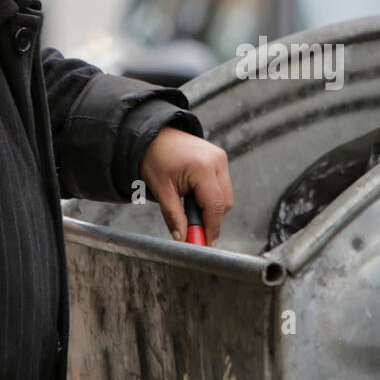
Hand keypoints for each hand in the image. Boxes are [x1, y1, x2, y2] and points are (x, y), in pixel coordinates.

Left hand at [139, 126, 232, 244]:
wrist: (154, 135)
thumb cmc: (155, 158)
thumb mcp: (161, 190)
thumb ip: (174, 216)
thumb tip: (183, 239)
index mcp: (202, 168)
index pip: (214, 206)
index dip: (211, 228)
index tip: (204, 244)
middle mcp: (217, 161)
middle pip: (224, 203)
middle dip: (211, 220)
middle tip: (195, 232)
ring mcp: (220, 158)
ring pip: (225, 196)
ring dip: (212, 209)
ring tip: (190, 210)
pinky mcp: (220, 159)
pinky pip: (222, 186)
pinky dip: (212, 197)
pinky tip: (196, 198)